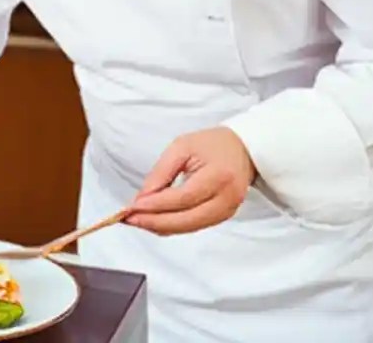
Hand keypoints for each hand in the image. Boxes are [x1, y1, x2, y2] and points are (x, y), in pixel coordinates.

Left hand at [126, 126, 256, 234]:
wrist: (243, 149)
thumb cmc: (211, 144)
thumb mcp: (181, 147)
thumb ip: (161, 173)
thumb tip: (141, 198)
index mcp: (219, 176)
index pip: (183, 197)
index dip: (156, 204)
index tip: (133, 206)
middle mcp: (227, 199)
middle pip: (187, 220)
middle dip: (155, 221)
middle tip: (129, 219)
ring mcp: (228, 211)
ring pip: (189, 227)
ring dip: (160, 227)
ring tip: (136, 220)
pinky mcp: (223, 217)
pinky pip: (194, 227)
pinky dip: (172, 226)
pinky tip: (154, 221)